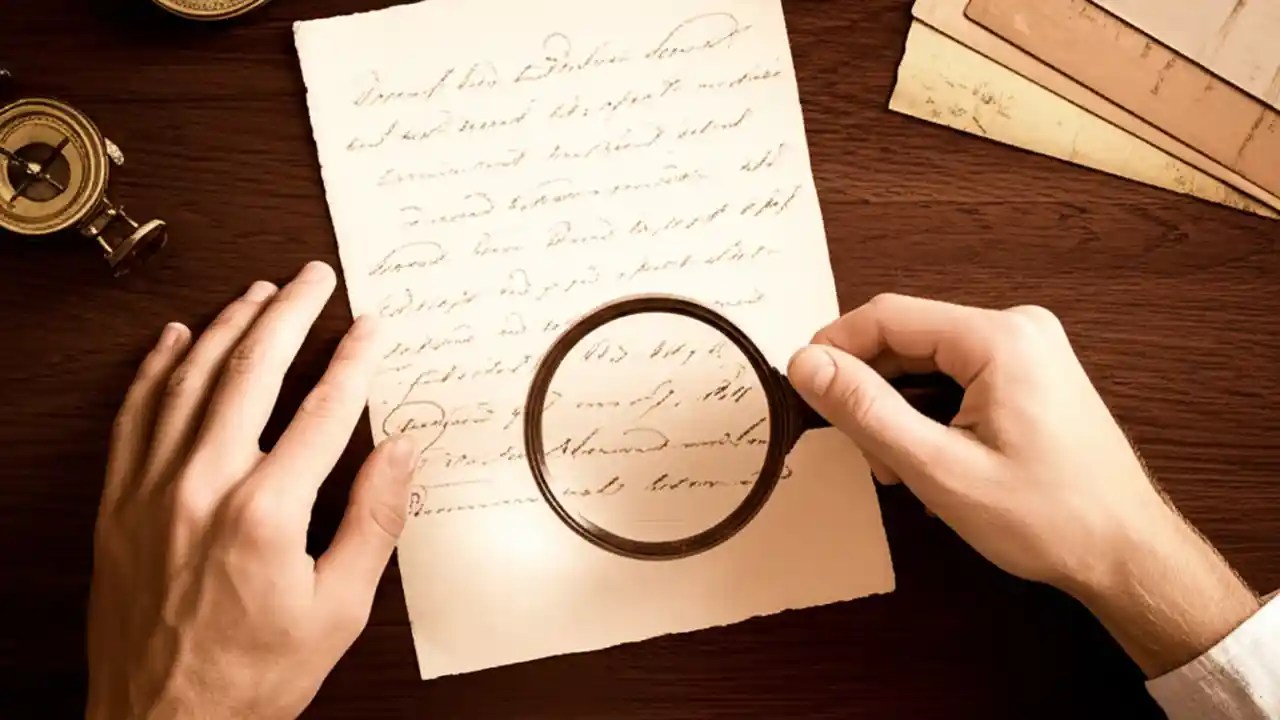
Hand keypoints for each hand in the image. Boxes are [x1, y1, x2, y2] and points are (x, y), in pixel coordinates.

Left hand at [87, 261, 415, 719]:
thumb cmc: (252, 675)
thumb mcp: (338, 610)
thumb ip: (373, 522)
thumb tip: (402, 453)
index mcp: (267, 512)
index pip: (324, 409)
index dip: (353, 358)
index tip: (370, 327)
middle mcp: (204, 485)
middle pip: (252, 369)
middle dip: (290, 312)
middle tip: (314, 276)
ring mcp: (152, 488)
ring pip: (190, 378)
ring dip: (226, 325)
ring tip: (258, 292)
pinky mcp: (118, 502)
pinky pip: (134, 414)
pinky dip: (155, 369)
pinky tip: (172, 339)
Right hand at [787, 294, 1258, 676]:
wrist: (1127, 553)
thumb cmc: (1045, 518)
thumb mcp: (939, 469)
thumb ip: (867, 411)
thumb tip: (805, 363)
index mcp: (999, 337)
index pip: (888, 315)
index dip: (834, 348)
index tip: (800, 390)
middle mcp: (1017, 327)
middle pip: (908, 337)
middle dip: (872, 392)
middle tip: (865, 454)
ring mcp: (1029, 348)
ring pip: (927, 361)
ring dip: (899, 408)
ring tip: (902, 469)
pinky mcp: (1031, 372)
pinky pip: (956, 375)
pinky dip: (930, 412)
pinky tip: (932, 459)